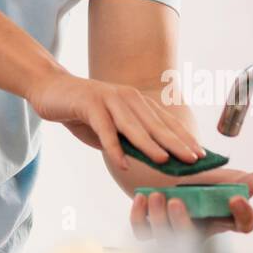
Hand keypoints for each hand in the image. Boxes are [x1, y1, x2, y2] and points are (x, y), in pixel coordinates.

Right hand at [26, 69, 204, 167]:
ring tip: (164, 160)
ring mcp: (108, 99)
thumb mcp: (110, 128)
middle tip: (193, 159)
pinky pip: (104, 129)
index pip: (165, 122)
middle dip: (176, 142)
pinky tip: (122, 164)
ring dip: (149, 144)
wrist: (50, 88)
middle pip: (155, 124)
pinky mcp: (89, 104)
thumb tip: (150, 161)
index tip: (201, 154)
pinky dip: (113, 147)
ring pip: (133, 125)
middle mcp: (126, 97)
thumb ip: (128, 141)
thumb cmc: (83, 111)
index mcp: (136, 101)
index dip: (184, 137)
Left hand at [129, 169, 252, 239]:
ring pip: (166, 238)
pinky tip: (140, 198)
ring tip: (156, 196)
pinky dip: (139, 216)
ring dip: (160, 219)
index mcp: (224, 218)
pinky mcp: (152, 225)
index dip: (243, 214)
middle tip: (178, 201)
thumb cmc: (205, 181)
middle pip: (194, 238)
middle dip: (183, 223)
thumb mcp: (230, 178)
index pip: (242, 225)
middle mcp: (201, 228)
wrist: (174, 173)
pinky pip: (143, 231)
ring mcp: (175, 229)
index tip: (236, 198)